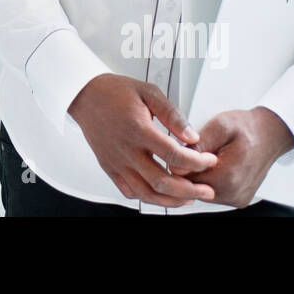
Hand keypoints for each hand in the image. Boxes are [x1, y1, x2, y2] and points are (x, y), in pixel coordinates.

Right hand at [68, 74, 218, 206]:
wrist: (85, 95)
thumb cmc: (114, 92)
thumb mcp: (149, 92)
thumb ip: (172, 114)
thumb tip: (191, 135)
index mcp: (138, 129)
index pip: (174, 155)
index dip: (197, 162)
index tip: (208, 160)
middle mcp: (126, 150)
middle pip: (162, 182)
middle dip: (190, 190)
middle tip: (206, 190)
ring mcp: (116, 162)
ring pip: (146, 193)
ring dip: (170, 201)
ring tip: (188, 198)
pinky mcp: (109, 167)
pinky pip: (128, 191)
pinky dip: (147, 198)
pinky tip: (160, 193)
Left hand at [167, 107, 293, 206]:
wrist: (270, 135)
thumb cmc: (247, 128)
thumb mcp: (219, 126)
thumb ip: (198, 144)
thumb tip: (177, 161)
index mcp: (228, 177)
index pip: (185, 178)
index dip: (182, 161)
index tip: (190, 147)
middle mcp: (233, 193)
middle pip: (192, 187)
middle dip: (191, 168)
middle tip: (203, 149)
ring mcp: (236, 198)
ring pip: (200, 191)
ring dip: (200, 174)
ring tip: (213, 155)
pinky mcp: (237, 200)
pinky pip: (212, 193)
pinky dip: (210, 179)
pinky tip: (219, 165)